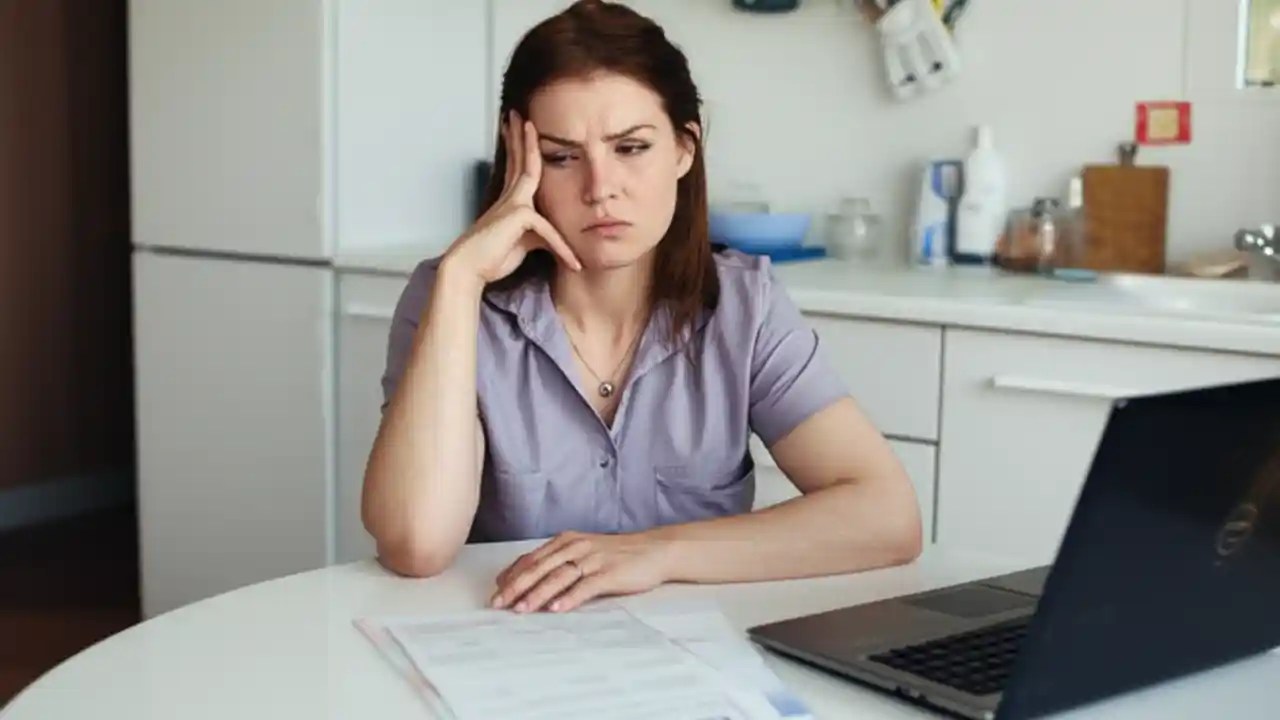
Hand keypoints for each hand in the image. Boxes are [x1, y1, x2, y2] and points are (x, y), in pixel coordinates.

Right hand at [443, 111, 581, 283]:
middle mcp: (511, 199)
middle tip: (520, 114)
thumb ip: (539, 234)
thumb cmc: (492, 258)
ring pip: (530, 171)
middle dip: (521, 137)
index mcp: (510, 202)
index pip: (516, 169)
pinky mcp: (520, 219)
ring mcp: (514, 206)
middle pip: (520, 160)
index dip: (517, 149)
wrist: (470, 269)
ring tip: (530, 125)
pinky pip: (548, 229)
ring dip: (531, 147)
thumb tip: (553, 236)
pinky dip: (562, 247)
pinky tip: (573, 261)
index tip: (516, 129)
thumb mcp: (523, 243)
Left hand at [490, 531, 673, 613]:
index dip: (511, 576)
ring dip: (537, 594)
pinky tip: (556, 608)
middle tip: (498, 604)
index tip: (495, 592)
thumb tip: (523, 578)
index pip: (531, 559)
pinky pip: (585, 586)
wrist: (654, 550)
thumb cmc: (615, 554)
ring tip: (521, 609)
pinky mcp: (609, 573)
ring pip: (558, 577)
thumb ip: (555, 562)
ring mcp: (593, 559)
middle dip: (516, 587)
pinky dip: (569, 598)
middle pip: (540, 568)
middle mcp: (576, 547)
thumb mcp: (582, 552)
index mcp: (566, 541)